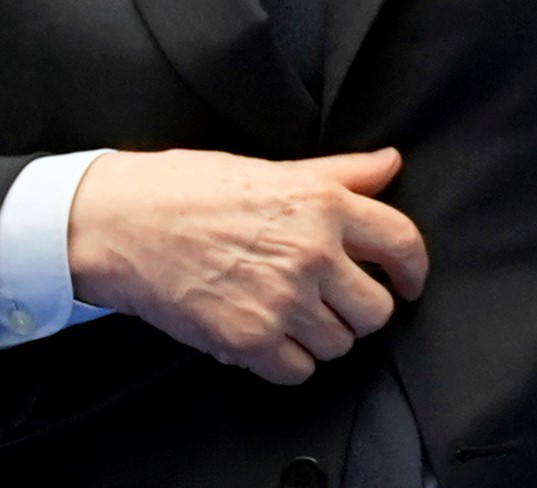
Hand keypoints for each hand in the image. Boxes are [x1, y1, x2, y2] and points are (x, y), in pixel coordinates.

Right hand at [65, 147, 428, 385]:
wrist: (123, 223)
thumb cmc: (191, 189)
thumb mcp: (274, 169)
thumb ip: (341, 173)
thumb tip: (391, 165)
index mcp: (324, 205)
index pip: (402, 243)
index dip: (413, 269)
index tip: (408, 282)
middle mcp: (312, 254)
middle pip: (376, 309)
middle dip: (360, 309)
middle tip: (334, 301)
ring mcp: (281, 300)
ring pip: (340, 344)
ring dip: (322, 336)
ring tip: (292, 315)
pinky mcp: (247, 340)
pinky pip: (298, 370)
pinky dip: (287, 362)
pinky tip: (267, 337)